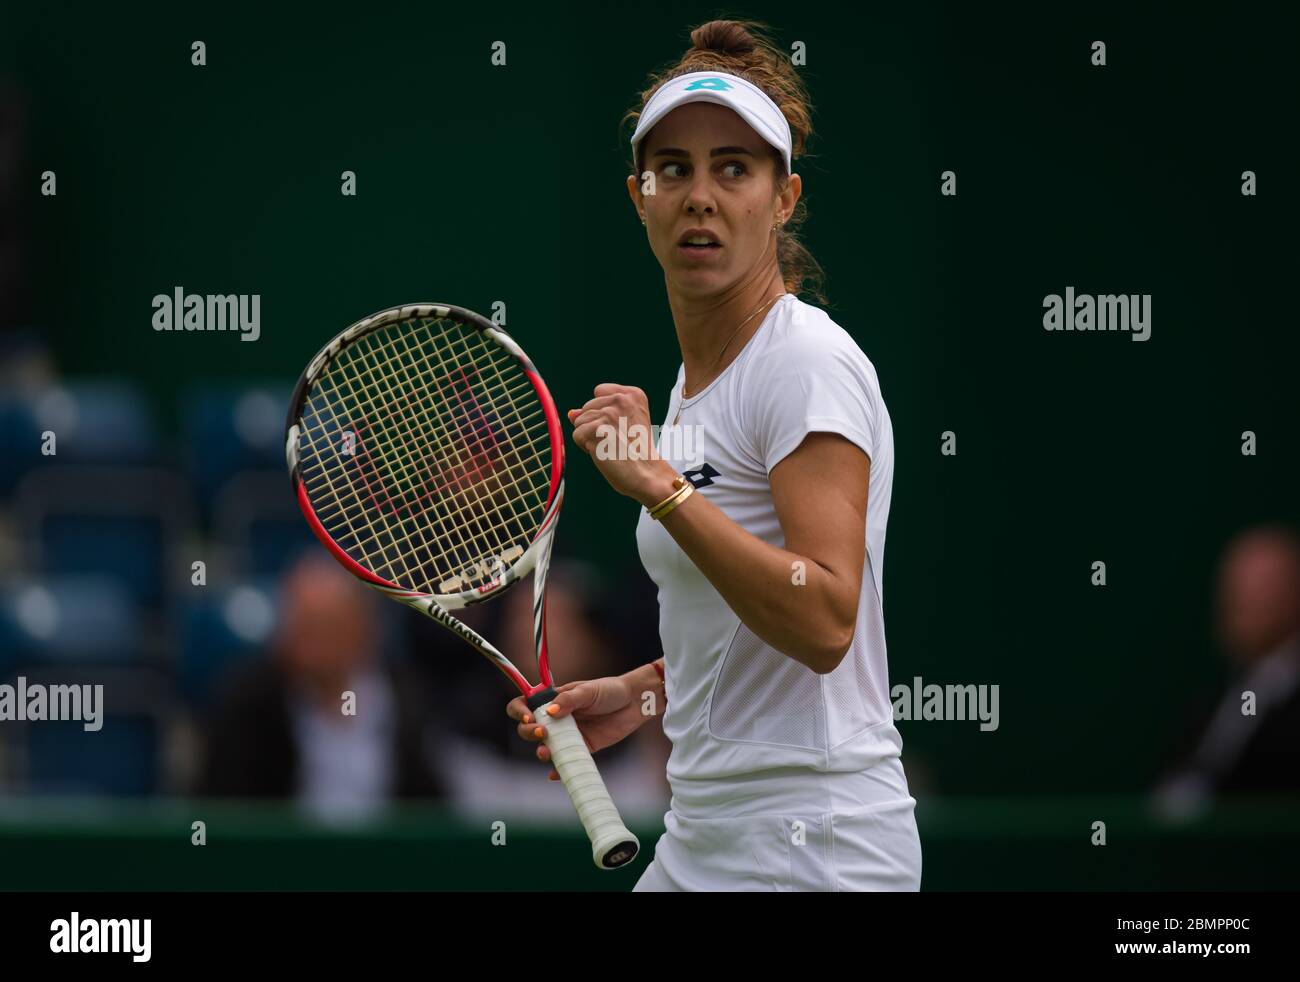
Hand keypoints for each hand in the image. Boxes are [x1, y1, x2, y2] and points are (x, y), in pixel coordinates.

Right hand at [506, 674, 651, 780]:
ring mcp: (569, 734)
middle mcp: (557, 718)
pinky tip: (555, 775)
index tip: (529, 717)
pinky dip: (559, 770)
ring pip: (546, 747)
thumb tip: (549, 712)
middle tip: (542, 733)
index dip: (520, 711)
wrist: (635, 703)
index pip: (526, 704)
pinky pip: (567, 761)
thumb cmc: (610, 690)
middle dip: (529, 732)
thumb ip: (569, 700)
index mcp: (554, 700)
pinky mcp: (583, 748)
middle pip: (530, 728)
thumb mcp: (588, 690)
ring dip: (542, 752)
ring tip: (547, 753)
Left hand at [567, 384, 677, 506]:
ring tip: (610, 446)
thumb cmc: (637, 452)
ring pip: (579, 421)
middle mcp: (621, 400)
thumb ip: (599, 412)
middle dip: (594, 425)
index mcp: (633, 394)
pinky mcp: (597, 429)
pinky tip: (603, 452)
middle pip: (587, 406)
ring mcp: (609, 414)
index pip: (599, 391)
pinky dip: (586, 448)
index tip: (619, 426)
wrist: (647, 473)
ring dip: (589, 437)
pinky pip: (576, 435)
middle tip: (616, 440)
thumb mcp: (625, 423)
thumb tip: (571, 413)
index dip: (602, 411)